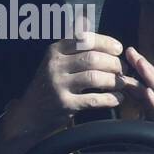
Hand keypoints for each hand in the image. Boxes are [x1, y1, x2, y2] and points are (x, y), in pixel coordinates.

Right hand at [0, 31, 130, 153]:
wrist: (31, 113)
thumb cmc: (51, 85)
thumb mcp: (57, 62)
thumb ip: (77, 50)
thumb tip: (108, 42)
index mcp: (55, 51)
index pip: (84, 39)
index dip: (106, 42)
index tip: (119, 49)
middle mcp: (55, 65)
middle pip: (93, 59)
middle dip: (114, 63)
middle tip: (123, 70)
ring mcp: (59, 85)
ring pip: (95, 78)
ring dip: (114, 80)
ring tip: (122, 83)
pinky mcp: (65, 104)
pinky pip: (94, 100)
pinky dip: (111, 98)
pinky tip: (118, 98)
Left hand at [122, 46, 153, 123]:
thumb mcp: (145, 111)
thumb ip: (137, 97)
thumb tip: (122, 81)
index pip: (149, 78)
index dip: (139, 64)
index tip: (128, 51)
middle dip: (143, 66)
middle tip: (131, 52)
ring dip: (150, 77)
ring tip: (140, 64)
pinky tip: (147, 92)